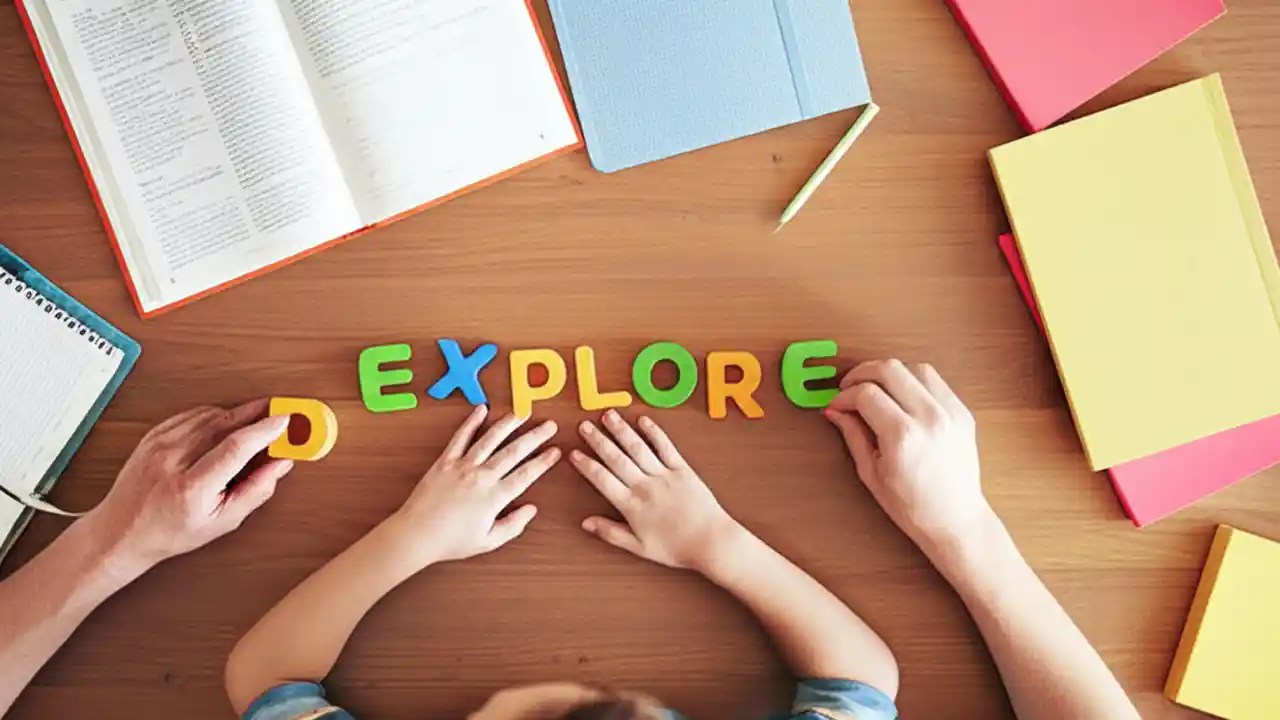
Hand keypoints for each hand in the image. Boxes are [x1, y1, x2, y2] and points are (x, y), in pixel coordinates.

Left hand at [87, 399, 293, 572]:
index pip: (235, 448)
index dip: (265, 430)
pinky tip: (225, 428)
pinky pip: (194, 414)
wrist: (121, 530)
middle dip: (258, 413)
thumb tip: (281, 464)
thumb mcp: (222, 522)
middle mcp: (172, 461)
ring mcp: (159, 445)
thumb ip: (256, 491)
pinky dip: (216, 416)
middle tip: (280, 412)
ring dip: (238, 415)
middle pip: (225, 423)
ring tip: (254, 426)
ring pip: (211, 414)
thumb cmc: (169, 531)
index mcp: (190, 488)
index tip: (286, 422)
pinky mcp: (154, 435)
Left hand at [386, 406, 559, 565]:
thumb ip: (513, 525)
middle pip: (514, 452)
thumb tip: (531, 509)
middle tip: (549, 425)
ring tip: (522, 413)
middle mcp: (481, 477)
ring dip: (508, 424)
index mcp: (494, 498)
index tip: (555, 451)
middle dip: (534, 437)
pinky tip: (481, 410)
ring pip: (490, 439)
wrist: (416, 535)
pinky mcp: (445, 461)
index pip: (526, 475)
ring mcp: (462, 466)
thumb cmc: (451, 542)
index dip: (543, 462)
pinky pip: (460, 437)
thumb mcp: (488, 541)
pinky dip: (471, 422)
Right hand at [570, 410, 739, 572]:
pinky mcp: (682, 469)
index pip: (602, 480)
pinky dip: (654, 432)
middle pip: (616, 459)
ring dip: (621, 431)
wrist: (710, 541)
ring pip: (638, 448)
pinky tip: (642, 420)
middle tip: (584, 426)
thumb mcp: (639, 547)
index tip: (574, 453)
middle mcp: (645, 486)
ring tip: (608, 416)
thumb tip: (586, 523)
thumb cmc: (676, 548)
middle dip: (598, 441)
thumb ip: (611, 532)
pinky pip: (665, 447)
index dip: (586, 465)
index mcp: (632, 506)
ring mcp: (664, 475)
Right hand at [824, 360, 992, 556]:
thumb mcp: (871, 474)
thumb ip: (853, 435)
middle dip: (863, 373)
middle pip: (890, 369)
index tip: (837, 404)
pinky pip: (935, 381)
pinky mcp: (963, 413)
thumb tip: (835, 411)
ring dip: (890, 372)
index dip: (845, 395)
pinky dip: (914, 380)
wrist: (955, 519)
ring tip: (876, 388)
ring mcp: (951, 413)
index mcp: (903, 437)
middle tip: (850, 386)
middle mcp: (929, 418)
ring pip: (915, 367)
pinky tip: (901, 395)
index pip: (866, 394)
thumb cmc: (913, 506)